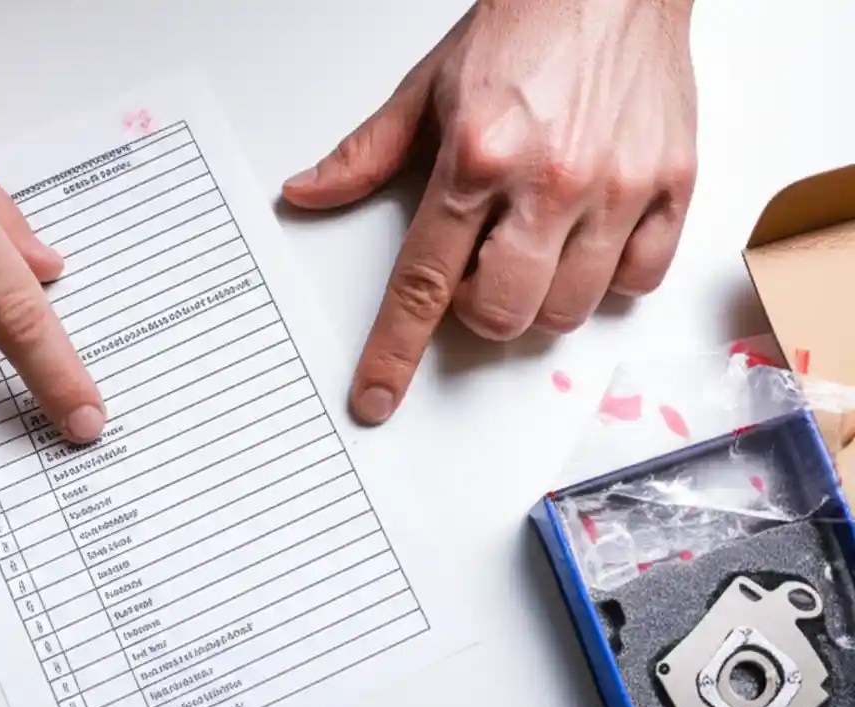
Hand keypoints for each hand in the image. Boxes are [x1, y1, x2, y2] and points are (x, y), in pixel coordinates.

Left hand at [281, 0, 697, 424]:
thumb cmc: (524, 26)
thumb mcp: (426, 89)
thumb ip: (366, 155)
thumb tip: (306, 195)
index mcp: (476, 157)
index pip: (423, 282)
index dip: (395, 351)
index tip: (376, 396)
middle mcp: (550, 180)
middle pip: (500, 315)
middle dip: (477, 308)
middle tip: (479, 260)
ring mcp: (618, 188)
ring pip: (567, 310)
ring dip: (539, 295)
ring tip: (534, 238)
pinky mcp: (673, 184)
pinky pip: (637, 281)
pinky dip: (608, 277)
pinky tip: (587, 234)